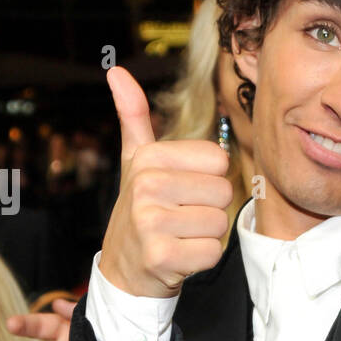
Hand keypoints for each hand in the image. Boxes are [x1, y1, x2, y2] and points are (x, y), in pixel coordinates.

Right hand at [100, 66, 232, 297]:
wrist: (125, 269)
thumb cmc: (142, 211)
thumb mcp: (136, 162)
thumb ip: (134, 117)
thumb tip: (116, 71)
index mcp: (148, 158)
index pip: (219, 161)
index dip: (208, 181)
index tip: (182, 193)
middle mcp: (146, 186)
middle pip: (223, 192)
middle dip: (210, 210)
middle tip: (181, 219)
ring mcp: (151, 223)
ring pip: (221, 223)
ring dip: (207, 236)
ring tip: (179, 236)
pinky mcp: (162, 257)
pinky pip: (213, 252)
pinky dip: (202, 260)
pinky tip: (179, 257)